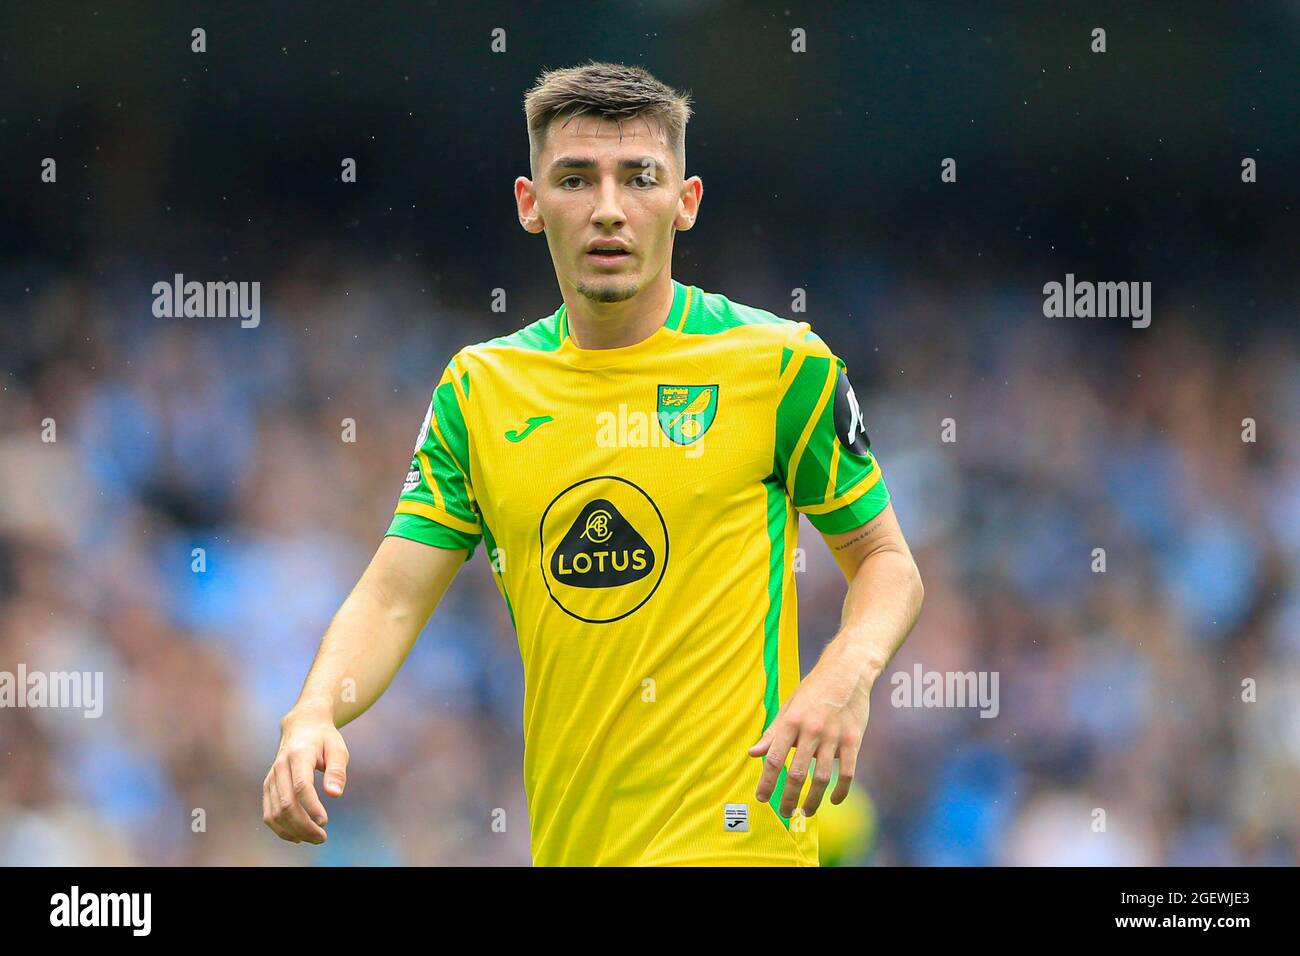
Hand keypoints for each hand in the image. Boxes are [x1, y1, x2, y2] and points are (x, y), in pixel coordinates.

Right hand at [262, 709, 348, 843]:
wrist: (302, 726)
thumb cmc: (324, 739)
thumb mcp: (337, 749)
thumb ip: (337, 771)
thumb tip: (335, 795)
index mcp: (298, 756)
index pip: (301, 786)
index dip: (312, 808)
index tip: (325, 822)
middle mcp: (280, 767)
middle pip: (287, 804)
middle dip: (304, 825)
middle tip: (322, 837)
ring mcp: (271, 778)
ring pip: (275, 812)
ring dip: (293, 831)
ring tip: (314, 838)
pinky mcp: (268, 786)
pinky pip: (268, 813)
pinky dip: (280, 828)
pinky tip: (297, 836)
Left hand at [748, 637, 876, 817]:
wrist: (847, 671)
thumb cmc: (813, 690)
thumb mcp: (788, 707)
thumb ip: (772, 733)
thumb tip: (752, 753)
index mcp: (791, 721)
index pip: (773, 758)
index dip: (766, 782)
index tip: (762, 798)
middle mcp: (811, 730)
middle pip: (796, 773)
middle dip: (788, 797)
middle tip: (784, 812)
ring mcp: (834, 736)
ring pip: (822, 778)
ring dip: (813, 800)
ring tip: (805, 812)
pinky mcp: (854, 740)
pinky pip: (847, 772)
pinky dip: (841, 790)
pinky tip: (834, 800)